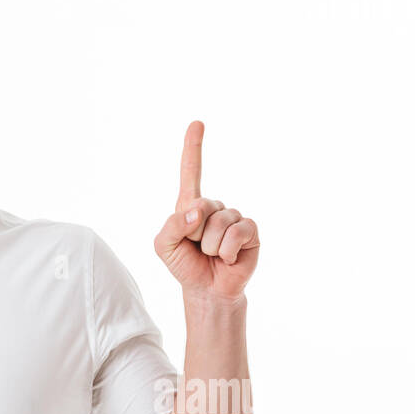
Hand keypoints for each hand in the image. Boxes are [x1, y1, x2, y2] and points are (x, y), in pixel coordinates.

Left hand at [153, 120, 258, 299]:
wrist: (207, 290)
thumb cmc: (184, 264)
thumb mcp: (163, 246)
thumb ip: (171, 225)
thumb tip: (196, 211)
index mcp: (190, 205)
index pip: (191, 171)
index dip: (193, 147)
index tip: (197, 123)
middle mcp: (214, 206)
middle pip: (201, 208)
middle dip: (194, 234)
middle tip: (198, 248)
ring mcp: (233, 217)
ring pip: (219, 224)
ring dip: (212, 246)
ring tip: (214, 255)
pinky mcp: (250, 231)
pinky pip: (238, 233)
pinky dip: (229, 251)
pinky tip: (229, 258)